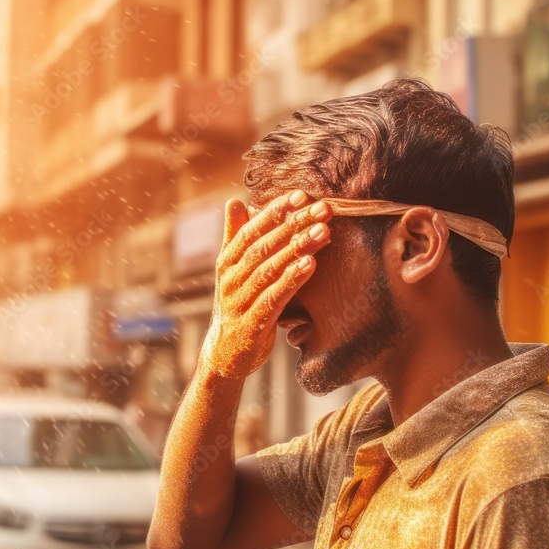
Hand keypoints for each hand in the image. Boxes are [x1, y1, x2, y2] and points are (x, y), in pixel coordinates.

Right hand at [197, 190, 332, 380]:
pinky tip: (310, 266)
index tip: (301, 194)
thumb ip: (235, 237)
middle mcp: (230, 279)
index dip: (275, 212)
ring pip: (269, 270)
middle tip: (323, 209)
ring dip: (297, 249)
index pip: (251, 230)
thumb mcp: (232, 271)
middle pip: (264, 246)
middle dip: (294, 225)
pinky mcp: (250, 326)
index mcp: (227, 262)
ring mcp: (239, 303)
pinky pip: (273, 299)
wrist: (225, 354)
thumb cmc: (237, 305)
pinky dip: (291, 281)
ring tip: (323, 232)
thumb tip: (234, 201)